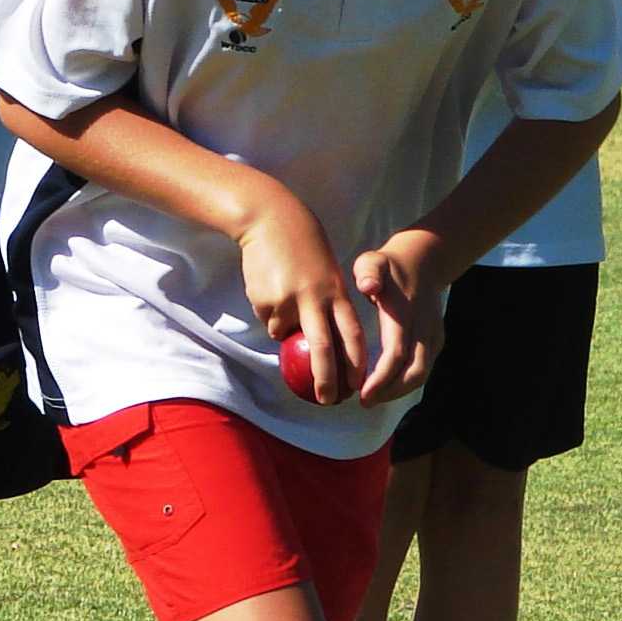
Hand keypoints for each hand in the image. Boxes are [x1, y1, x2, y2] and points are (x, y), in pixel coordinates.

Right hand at [239, 189, 367, 404]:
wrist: (271, 219)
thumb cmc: (304, 246)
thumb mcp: (327, 273)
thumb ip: (328, 304)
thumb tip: (324, 341)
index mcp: (337, 292)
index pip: (352, 335)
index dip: (356, 364)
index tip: (357, 387)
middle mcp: (316, 299)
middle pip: (323, 349)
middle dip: (326, 381)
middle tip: (327, 400)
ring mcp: (288, 301)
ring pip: (284, 334)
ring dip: (282, 328)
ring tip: (281, 297)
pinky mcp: (265, 300)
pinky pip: (267, 318)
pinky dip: (268, 312)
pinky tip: (269, 286)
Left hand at [353, 231, 447, 405]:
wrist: (425, 260)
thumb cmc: (390, 264)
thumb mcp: (373, 260)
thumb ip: (368, 271)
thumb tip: (368, 286)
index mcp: (406, 313)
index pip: (397, 354)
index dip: (381, 378)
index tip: (363, 393)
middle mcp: (424, 328)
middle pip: (414, 372)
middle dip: (390, 391)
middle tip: (365, 401)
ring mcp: (434, 335)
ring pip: (422, 373)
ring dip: (399, 390)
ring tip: (374, 397)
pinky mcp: (437, 339)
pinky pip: (425, 367)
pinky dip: (408, 382)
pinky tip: (388, 387)